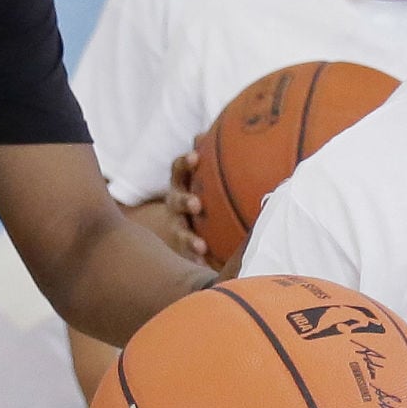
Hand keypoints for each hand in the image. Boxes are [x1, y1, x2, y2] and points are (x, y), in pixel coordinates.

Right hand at [163, 151, 217, 267]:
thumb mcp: (211, 177)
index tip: (196, 156)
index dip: (185, 162)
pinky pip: (189, 258)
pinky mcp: (184, 250)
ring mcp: (178, 229)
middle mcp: (177, 206)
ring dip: (189, 239)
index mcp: (183, 184)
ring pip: (180, 233)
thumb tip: (230, 137)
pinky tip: (207, 270)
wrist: (197, 228)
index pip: (180, 169)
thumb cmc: (208, 195)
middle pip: (176, 200)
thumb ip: (218, 160)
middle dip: (184, 200)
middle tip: (196, 204)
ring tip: (199, 247)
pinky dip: (197, 263)